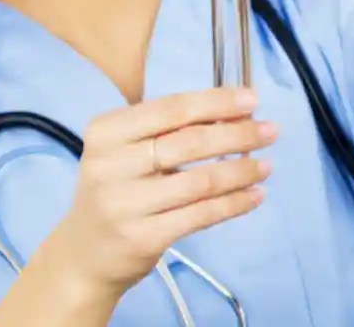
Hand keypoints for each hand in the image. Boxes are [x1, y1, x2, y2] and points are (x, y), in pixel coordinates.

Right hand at [47, 87, 275, 296]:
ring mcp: (125, 204)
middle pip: (188, 142)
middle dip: (237, 133)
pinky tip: (254, 195)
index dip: (215, 102)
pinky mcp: (143, 237)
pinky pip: (201, 215)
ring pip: (200, 181)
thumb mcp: (122, 153)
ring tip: (266, 165)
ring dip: (241, 171)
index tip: (251, 99)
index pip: (169, 109)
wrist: (84, 255)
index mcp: (104, 132)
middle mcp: (109, 165)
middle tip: (269, 130)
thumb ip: (164, 132)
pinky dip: (234, 203)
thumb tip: (230, 113)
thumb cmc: (114, 192)